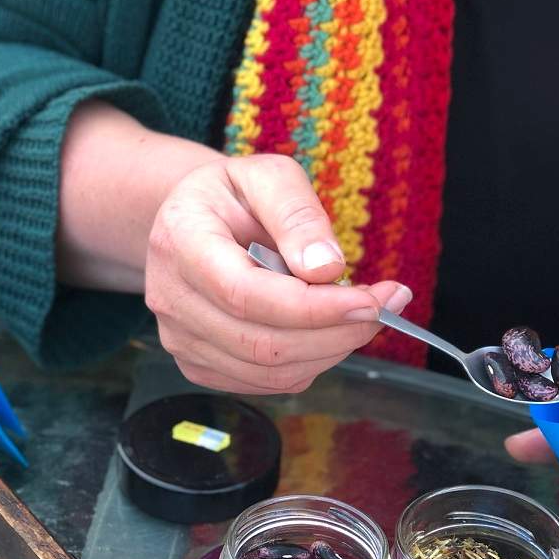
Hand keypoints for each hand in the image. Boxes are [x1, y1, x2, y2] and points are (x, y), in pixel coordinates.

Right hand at [145, 154, 411, 394]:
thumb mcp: (267, 175)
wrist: (192, 222)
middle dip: (336, 333)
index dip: (313, 308)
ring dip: (330, 351)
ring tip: (363, 314)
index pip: (245, 294)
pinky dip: (310, 363)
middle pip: (261, 343)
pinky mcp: (197, 365)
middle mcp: (171, 299)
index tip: (371, 300)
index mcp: (180, 242)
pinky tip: (328, 331)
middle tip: (387, 305)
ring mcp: (179, 339)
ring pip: (268, 371)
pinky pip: (265, 382)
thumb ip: (296, 213)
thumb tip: (326, 269)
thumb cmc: (233, 196)